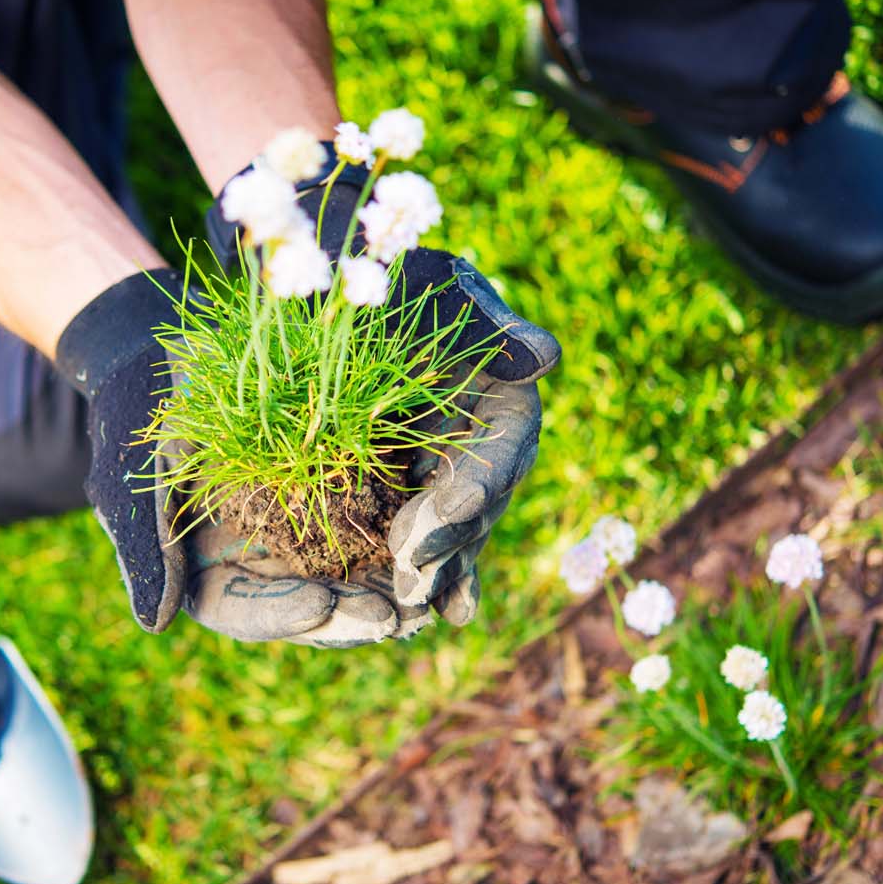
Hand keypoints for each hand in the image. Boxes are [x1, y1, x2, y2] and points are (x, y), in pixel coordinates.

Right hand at [53, 270, 466, 644]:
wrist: (177, 346)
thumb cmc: (152, 403)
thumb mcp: (147, 464)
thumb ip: (151, 543)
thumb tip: (155, 623)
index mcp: (205, 565)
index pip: (242, 611)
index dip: (281, 615)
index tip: (320, 604)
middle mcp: (260, 560)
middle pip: (308, 609)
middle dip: (350, 617)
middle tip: (391, 617)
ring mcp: (304, 533)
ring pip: (350, 579)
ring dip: (388, 592)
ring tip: (424, 599)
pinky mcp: (344, 496)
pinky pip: (379, 530)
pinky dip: (408, 542)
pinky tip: (442, 547)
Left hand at [383, 250, 558, 616]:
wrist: (336, 284)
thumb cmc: (390, 269)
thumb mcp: (435, 282)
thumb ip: (487, 321)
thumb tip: (546, 356)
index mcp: (503, 392)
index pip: (505, 443)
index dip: (484, 475)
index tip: (457, 505)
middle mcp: (483, 441)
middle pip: (479, 502)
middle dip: (449, 541)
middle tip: (414, 575)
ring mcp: (445, 471)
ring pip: (450, 532)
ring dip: (433, 571)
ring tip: (408, 606)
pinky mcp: (405, 491)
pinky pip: (415, 538)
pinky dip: (415, 573)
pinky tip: (403, 614)